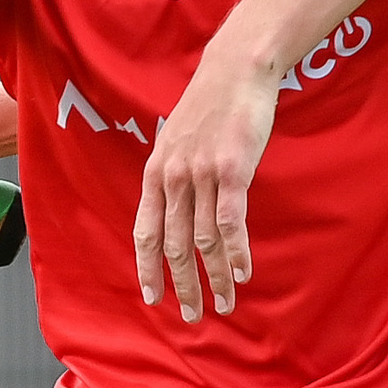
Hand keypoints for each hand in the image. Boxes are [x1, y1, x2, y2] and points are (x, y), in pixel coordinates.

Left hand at [132, 51, 280, 322]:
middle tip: (192, 316)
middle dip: (183, 285)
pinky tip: (243, 273)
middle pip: (174, 245)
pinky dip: (236, 252)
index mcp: (156, 172)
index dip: (148, 268)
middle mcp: (173, 177)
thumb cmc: (209, 107)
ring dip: (215, 278)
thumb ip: (174, 176)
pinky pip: (230, 222)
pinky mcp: (232, 170)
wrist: (234, 71)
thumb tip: (175, 210)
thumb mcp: (176, 141)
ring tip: (226, 304)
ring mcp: (201, 174)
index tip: (153, 298)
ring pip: (204, 241)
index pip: (145, 232)